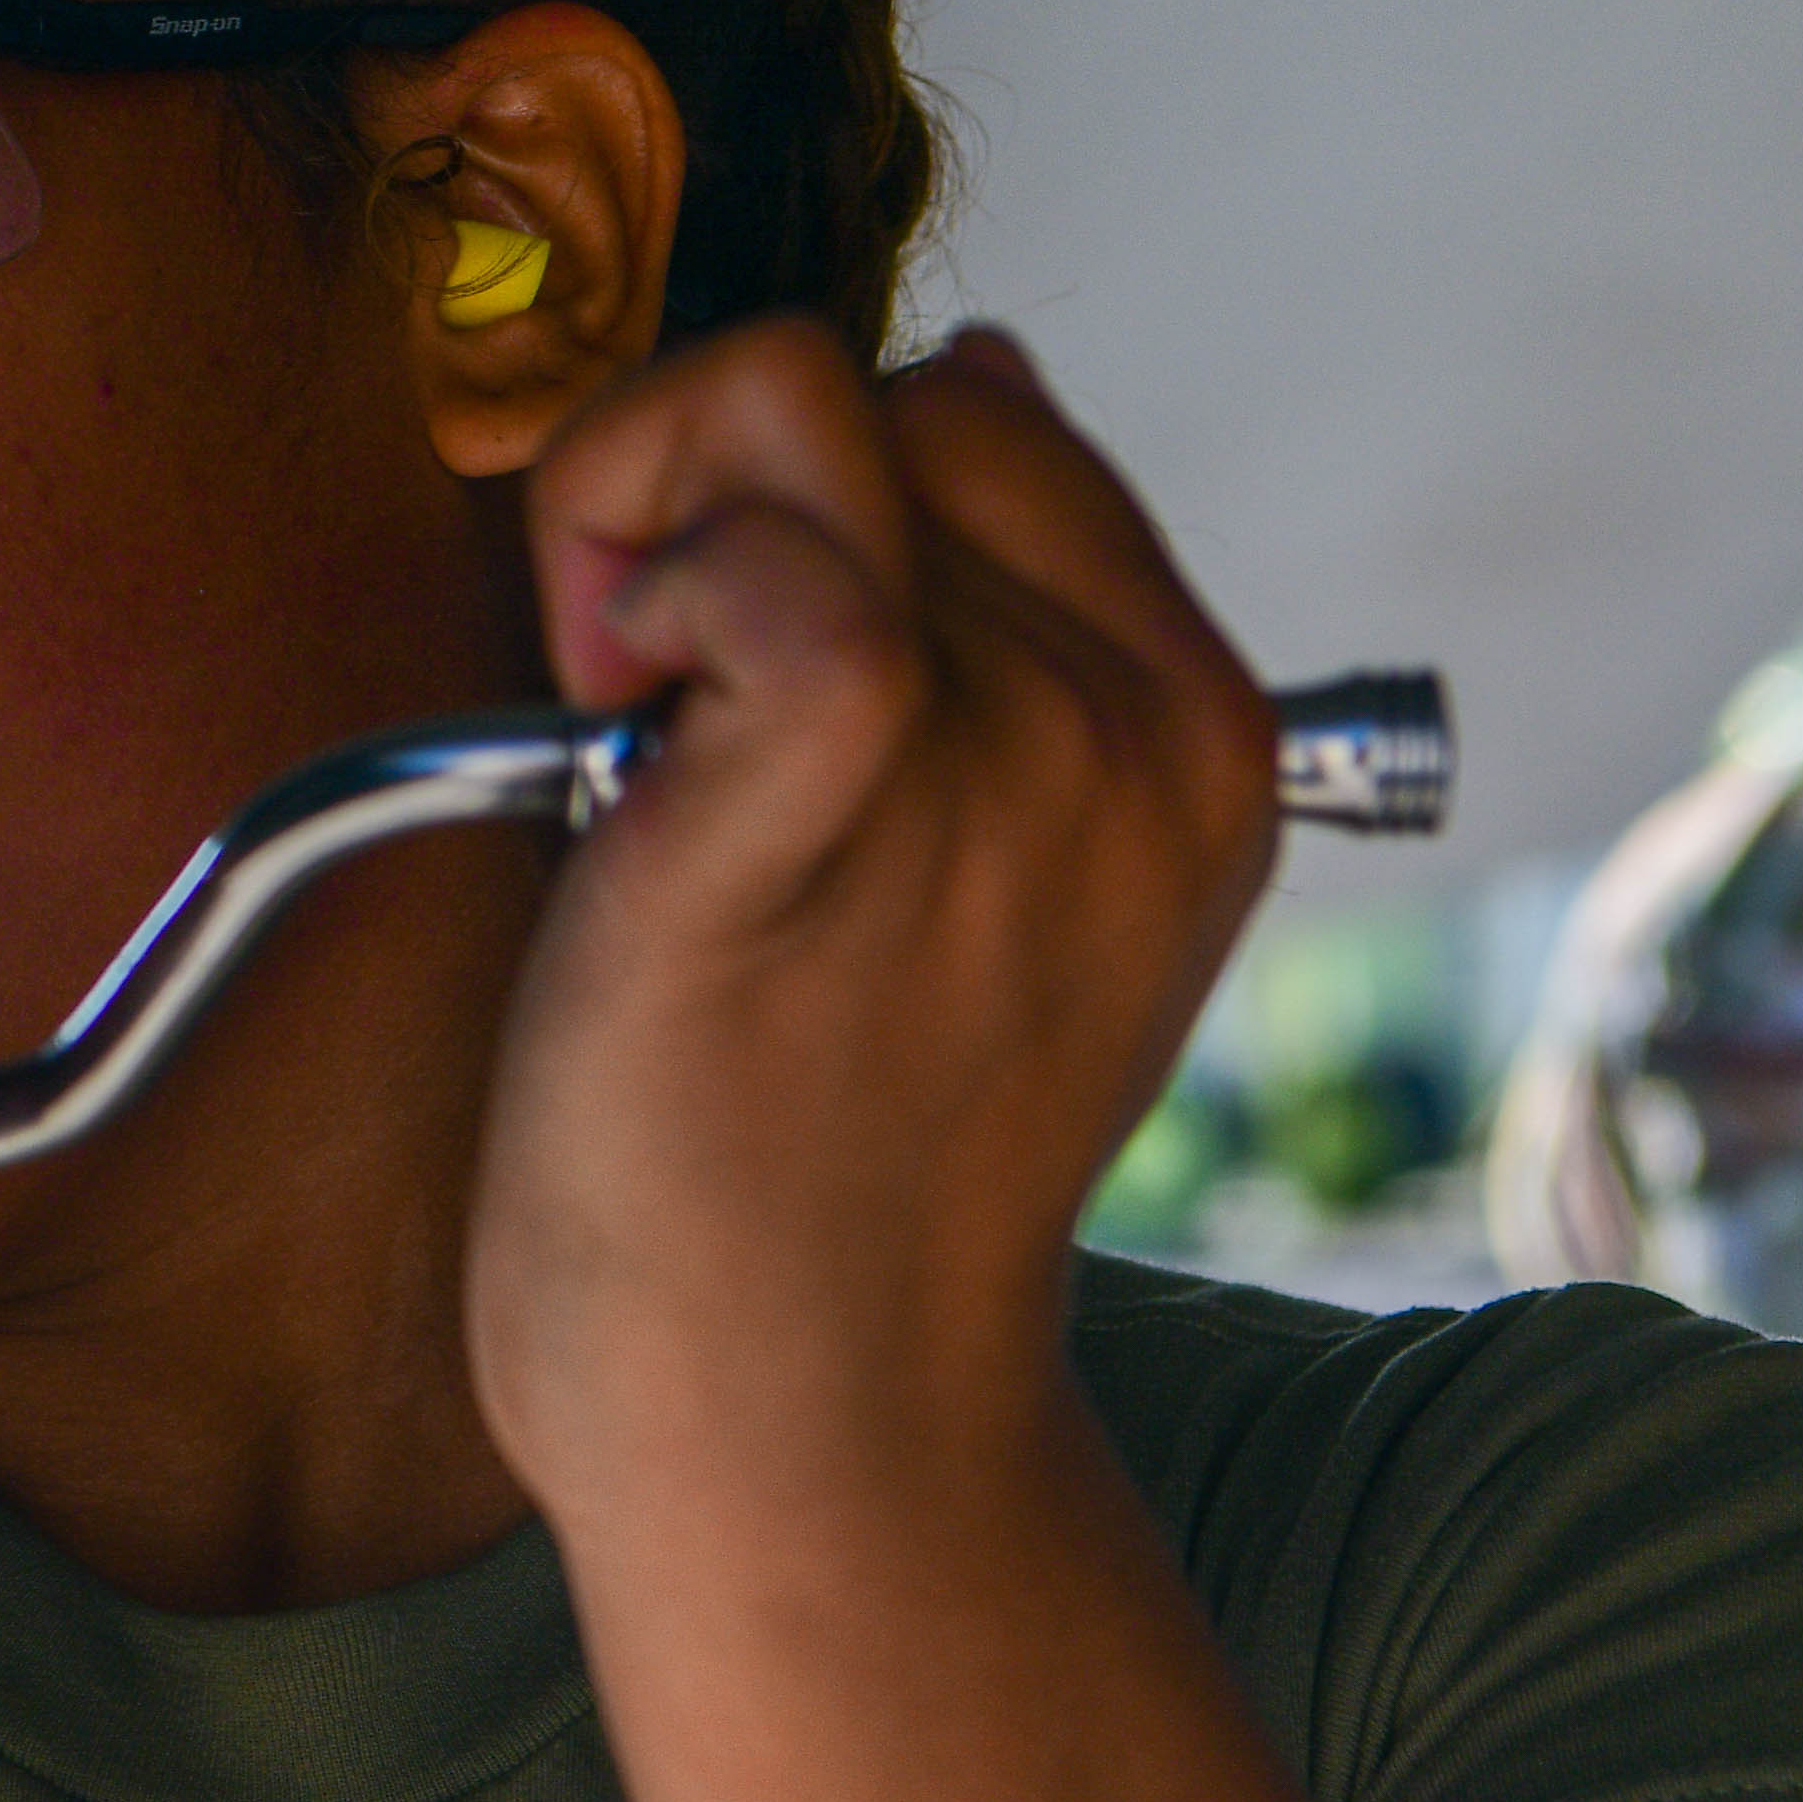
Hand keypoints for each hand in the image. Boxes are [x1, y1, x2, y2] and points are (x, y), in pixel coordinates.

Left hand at [463, 323, 1276, 1506]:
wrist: (806, 1428)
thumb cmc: (817, 1176)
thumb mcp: (981, 888)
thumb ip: (1000, 648)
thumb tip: (978, 373)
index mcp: (1196, 737)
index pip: (993, 424)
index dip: (818, 505)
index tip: (734, 692)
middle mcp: (1130, 724)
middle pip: (892, 386)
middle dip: (725, 485)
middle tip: (651, 712)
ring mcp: (1010, 747)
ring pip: (791, 398)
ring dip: (646, 517)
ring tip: (626, 729)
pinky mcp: (849, 778)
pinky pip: (752, 532)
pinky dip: (635, 571)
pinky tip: (607, 735)